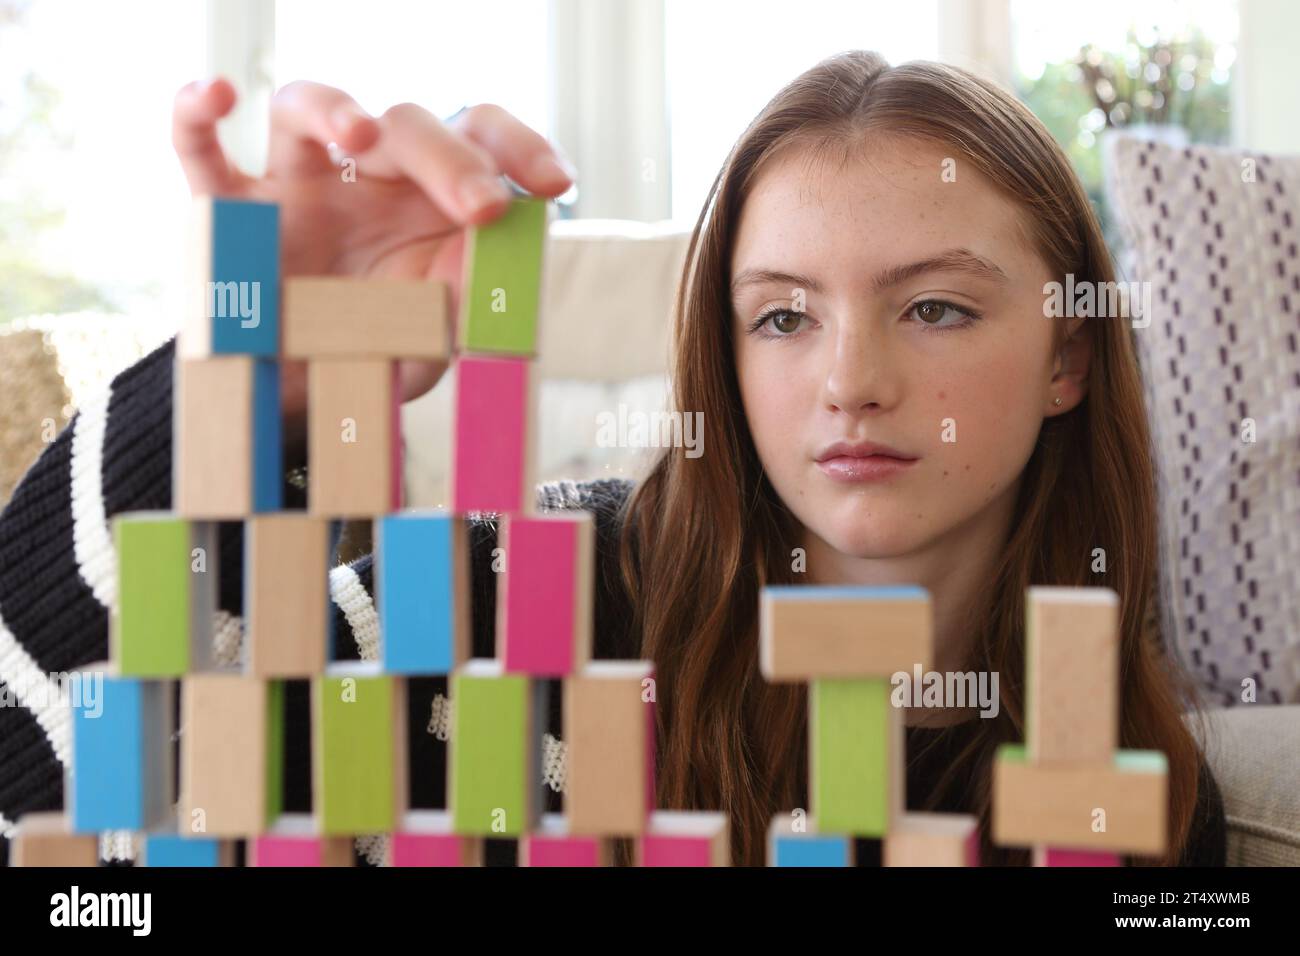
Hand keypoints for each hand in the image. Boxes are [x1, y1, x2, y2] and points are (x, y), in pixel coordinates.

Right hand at [171, 78, 574, 446]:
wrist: (312, 399)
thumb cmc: (386, 347)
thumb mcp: (442, 330)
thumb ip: (471, 289)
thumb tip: (500, 244)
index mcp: (432, 193)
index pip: (480, 137)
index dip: (520, 149)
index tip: (555, 185)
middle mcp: (369, 176)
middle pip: (409, 124)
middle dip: (452, 159)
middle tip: (482, 208)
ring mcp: (297, 185)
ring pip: (303, 108)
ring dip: (335, 109)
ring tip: (358, 137)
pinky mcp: (231, 212)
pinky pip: (200, 152)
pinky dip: (194, 116)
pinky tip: (213, 96)